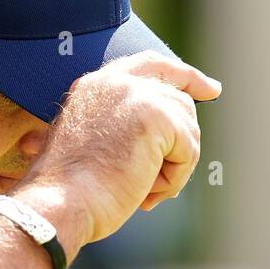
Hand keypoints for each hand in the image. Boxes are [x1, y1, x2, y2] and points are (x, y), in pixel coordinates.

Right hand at [18, 50, 220, 246]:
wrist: (58, 204)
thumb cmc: (70, 192)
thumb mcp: (93, 147)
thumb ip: (123, 127)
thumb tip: (171, 134)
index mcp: (96, 85)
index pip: (151, 64)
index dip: (184, 75)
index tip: (211, 89)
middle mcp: (116, 80)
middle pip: (179, 99)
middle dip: (184, 139)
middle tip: (171, 176)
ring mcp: (136, 94)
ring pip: (187, 128)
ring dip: (173, 167)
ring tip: (141, 192)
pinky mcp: (154, 116)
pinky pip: (189, 148)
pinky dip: (174, 179)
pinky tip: (145, 193)